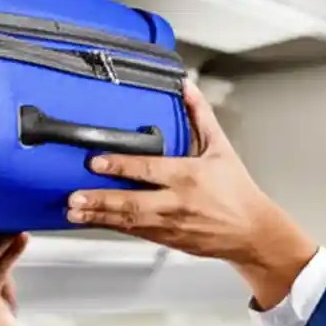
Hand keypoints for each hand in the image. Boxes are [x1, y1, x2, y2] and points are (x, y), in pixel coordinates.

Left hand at [65, 81, 317, 307]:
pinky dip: (111, 227)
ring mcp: (170, 224)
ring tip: (73, 211)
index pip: (149, 169)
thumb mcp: (220, 147)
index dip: (120, 166)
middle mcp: (177, 202)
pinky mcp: (166, 239)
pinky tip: (91, 221)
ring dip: (99, 217)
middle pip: (133, 203)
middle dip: (101, 200)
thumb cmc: (236, 189)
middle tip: (74, 197)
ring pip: (129, 221)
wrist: (252, 231)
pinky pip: (134, 232)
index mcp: (188, 176)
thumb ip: (200, 116)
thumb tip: (187, 86)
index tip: (96, 162)